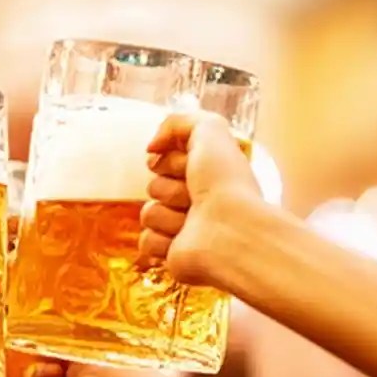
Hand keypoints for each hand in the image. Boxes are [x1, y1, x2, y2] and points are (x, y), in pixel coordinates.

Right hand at [139, 112, 260, 284]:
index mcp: (205, 173)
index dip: (172, 161)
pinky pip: (146, 241)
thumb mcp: (210, 130)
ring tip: (191, 222)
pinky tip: (181, 241)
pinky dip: (161, 240)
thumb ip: (177, 122)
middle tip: (192, 196)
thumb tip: (152, 147)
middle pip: (154, 186)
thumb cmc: (225, 182)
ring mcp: (184, 229)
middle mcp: (196, 200)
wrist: (230, 232)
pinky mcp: (173, 254)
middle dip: (169, 188)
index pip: (164, 160)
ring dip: (166, 215)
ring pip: (148, 214)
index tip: (187, 165)